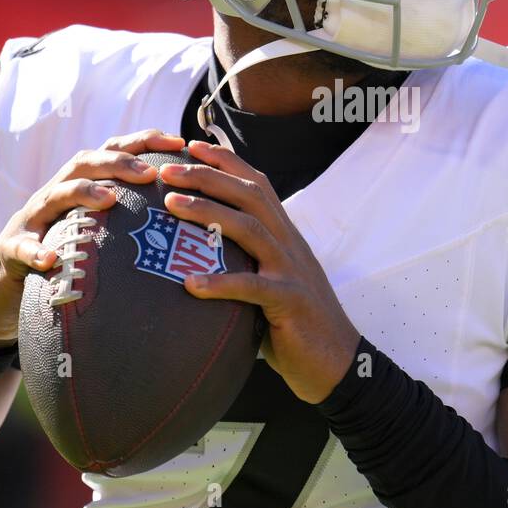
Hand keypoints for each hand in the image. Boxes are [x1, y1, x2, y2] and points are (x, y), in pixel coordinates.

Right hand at [0, 129, 186, 351]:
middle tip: (150, 171)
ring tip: (110, 199)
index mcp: (78, 188)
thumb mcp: (95, 235)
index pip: (111, 153)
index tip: (178, 141)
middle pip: (83, 165)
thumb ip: (129, 221)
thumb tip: (186, 216)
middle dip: (117, 162)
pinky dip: (35, 251)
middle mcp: (53, 196)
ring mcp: (29, 221)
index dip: (143, 142)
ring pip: (53, 196)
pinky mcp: (8, 251)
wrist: (1, 293)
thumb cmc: (61, 259)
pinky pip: (21, 248)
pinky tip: (49, 259)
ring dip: (82, 193)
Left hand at [160, 139, 360, 403]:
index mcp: (285, 234)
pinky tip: (190, 284)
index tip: (191, 146)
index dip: (226, 162)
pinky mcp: (290, 301)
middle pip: (249, 195)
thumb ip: (244, 263)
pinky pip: (252, 287)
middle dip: (209, 177)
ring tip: (171, 206)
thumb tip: (193, 259)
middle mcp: (289, 243)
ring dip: (208, 212)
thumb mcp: (270, 281)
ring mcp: (291, 270)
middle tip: (169, 171)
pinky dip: (221, 283)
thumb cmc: (294, 323)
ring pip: (250, 229)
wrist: (338, 362)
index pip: (256, 184)